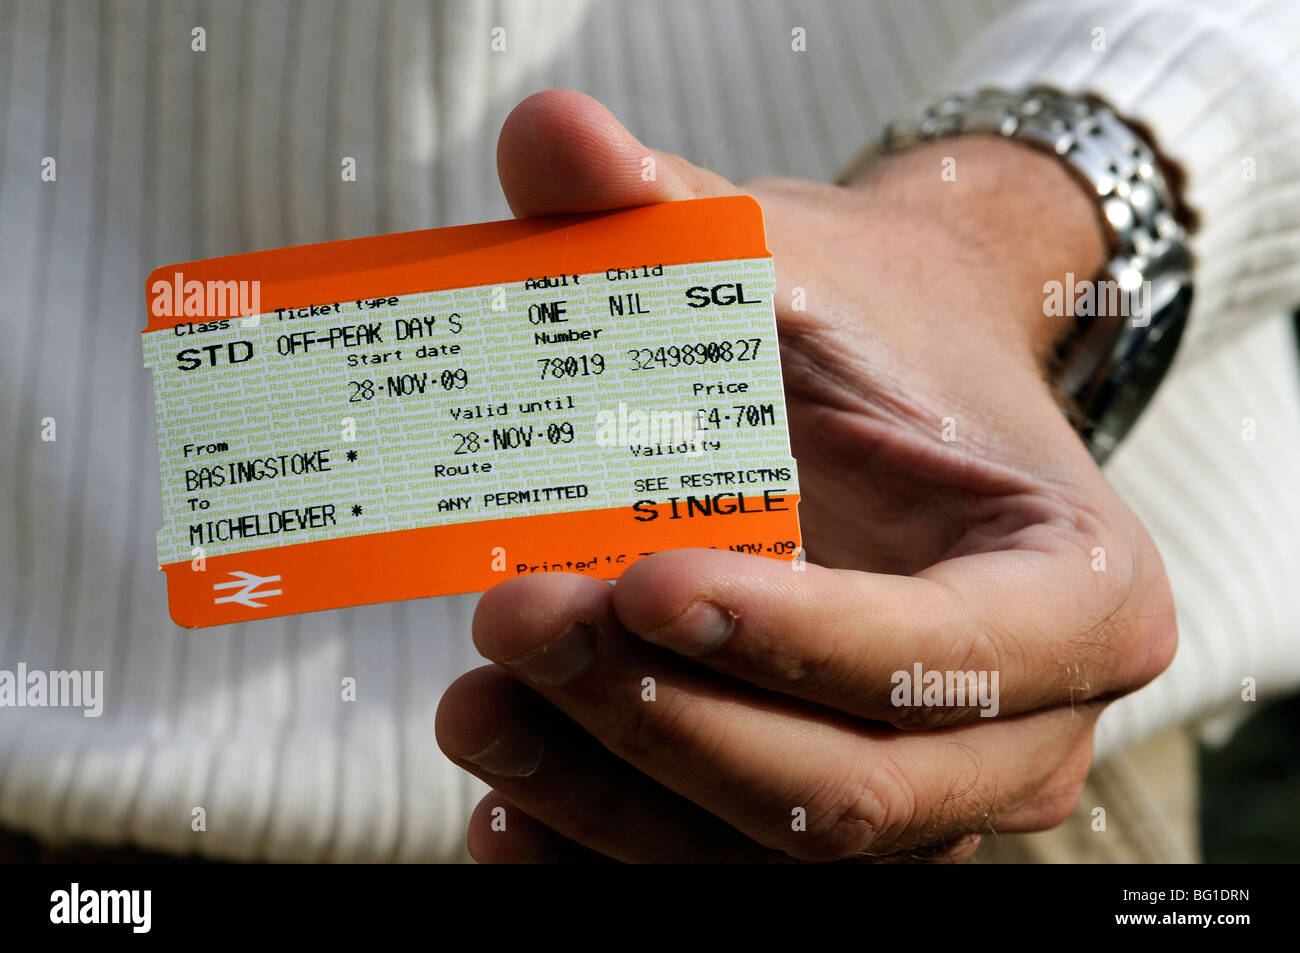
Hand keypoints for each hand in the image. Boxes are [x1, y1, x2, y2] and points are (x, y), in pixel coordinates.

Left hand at [435, 90, 1177, 862]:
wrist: (894, 400)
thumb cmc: (874, 330)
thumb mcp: (797, 260)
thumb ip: (676, 203)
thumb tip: (549, 135)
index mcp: (1076, 594)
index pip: (948, 658)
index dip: (799, 640)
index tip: (646, 580)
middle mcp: (1023, 729)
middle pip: (854, 787)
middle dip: (672, 723)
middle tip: (514, 622)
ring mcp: (929, 795)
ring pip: (772, 852)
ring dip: (612, 794)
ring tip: (475, 705)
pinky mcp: (829, 817)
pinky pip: (722, 874)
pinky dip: (606, 852)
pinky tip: (503, 800)